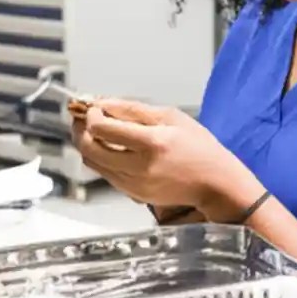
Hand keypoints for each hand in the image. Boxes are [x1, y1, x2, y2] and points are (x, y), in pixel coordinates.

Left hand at [70, 99, 263, 220]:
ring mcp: (135, 184)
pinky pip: (105, 174)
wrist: (215, 184)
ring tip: (97, 131)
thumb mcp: (171, 117)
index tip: (94, 106)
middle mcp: (140, 167)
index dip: (91, 114)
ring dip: (88, 145)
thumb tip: (104, 103)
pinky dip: (101, 159)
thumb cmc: (199, 147)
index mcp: (152, 143)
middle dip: (80, 130)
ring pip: (92, 163)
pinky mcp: (134, 195)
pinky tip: (111, 148)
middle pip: (89, 148)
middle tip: (84, 118)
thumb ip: (134, 110)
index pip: (103, 128)